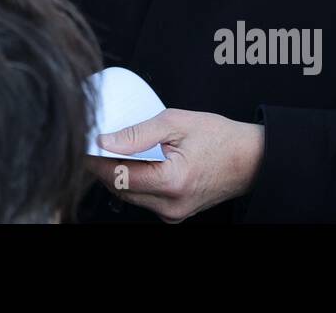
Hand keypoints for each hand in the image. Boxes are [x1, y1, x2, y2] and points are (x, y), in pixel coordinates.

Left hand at [88, 109, 264, 222]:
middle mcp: (171, 205)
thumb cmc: (219, 138)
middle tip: (97, 141)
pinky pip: (144, 199)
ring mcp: (173, 213)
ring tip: (117, 148)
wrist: (251, 159)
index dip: (95, 160)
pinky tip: (137, 162)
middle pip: (119, 188)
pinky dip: (135, 181)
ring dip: (118, 174)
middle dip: (103, 166)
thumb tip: (105, 141)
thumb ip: (138, 133)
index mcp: (171, 181)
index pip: (117, 176)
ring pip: (129, 196)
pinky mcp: (175, 214)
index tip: (84, 142)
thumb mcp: (177, 123)